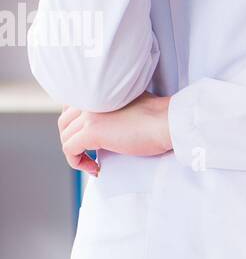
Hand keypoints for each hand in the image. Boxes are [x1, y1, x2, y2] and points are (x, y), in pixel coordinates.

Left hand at [58, 93, 173, 176]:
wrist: (168, 122)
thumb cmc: (157, 118)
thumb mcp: (129, 106)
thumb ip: (111, 109)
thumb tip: (102, 128)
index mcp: (101, 91)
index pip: (71, 107)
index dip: (75, 125)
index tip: (88, 139)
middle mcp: (92, 99)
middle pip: (64, 123)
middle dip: (72, 140)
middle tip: (89, 152)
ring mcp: (90, 115)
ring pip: (65, 138)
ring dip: (76, 153)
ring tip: (94, 161)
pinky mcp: (91, 131)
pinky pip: (69, 150)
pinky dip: (78, 163)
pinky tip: (95, 167)